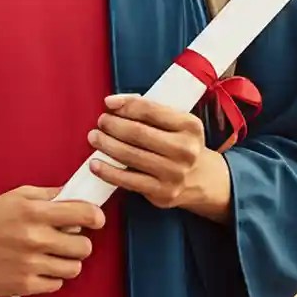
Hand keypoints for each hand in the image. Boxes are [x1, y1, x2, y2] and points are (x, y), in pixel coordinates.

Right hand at [0, 186, 104, 296]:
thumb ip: (49, 196)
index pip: (84, 214)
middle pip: (84, 247)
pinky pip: (55, 284)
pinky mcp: (22, 285)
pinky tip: (40, 267)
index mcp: (35, 212)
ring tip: (55, 255)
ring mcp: (29, 264)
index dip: (96, 217)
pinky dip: (51, 277)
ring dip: (68, 261)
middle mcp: (35, 238)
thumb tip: (76, 195)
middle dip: (81, 243)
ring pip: (73, 268)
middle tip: (70, 240)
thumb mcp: (19, 196)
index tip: (96, 220)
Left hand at [88, 94, 231, 222]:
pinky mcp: (162, 193)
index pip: (151, 110)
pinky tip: (95, 164)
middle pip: (138, 133)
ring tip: (94, 138)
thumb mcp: (178, 123)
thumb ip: (151, 111)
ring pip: (131, 156)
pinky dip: (108, 172)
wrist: (202, 180)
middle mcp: (185, 150)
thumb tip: (114, 103)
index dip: (126, 105)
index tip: (108, 103)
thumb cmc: (181, 144)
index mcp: (189, 126)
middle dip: (113, 125)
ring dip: (107, 145)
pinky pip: (129, 181)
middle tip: (101, 121)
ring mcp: (174, 173)